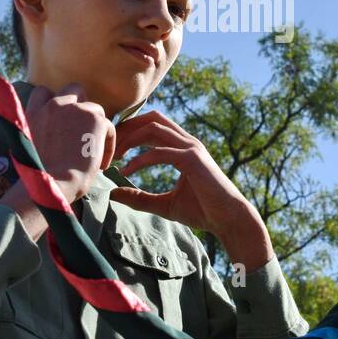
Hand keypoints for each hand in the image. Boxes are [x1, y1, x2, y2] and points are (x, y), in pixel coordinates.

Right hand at [21, 83, 115, 205]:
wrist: (52, 185)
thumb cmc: (40, 178)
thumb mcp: (29, 148)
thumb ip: (39, 132)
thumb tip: (54, 137)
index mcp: (33, 113)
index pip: (43, 92)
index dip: (54, 103)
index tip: (61, 120)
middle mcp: (53, 106)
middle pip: (74, 88)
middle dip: (81, 103)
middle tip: (85, 127)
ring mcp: (75, 109)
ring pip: (95, 109)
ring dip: (96, 127)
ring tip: (93, 152)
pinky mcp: (95, 119)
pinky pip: (108, 127)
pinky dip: (108, 145)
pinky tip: (101, 165)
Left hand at [109, 111, 266, 245]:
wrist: (229, 220)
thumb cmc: (202, 211)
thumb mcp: (164, 205)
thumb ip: (140, 198)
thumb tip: (113, 194)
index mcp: (183, 147)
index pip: (152, 125)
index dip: (130, 130)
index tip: (112, 148)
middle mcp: (187, 142)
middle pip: (151, 118)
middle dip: (127, 128)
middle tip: (108, 147)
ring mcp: (191, 148)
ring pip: (154, 128)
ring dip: (130, 139)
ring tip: (114, 157)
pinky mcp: (192, 159)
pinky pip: (160, 152)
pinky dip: (140, 159)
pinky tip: (127, 171)